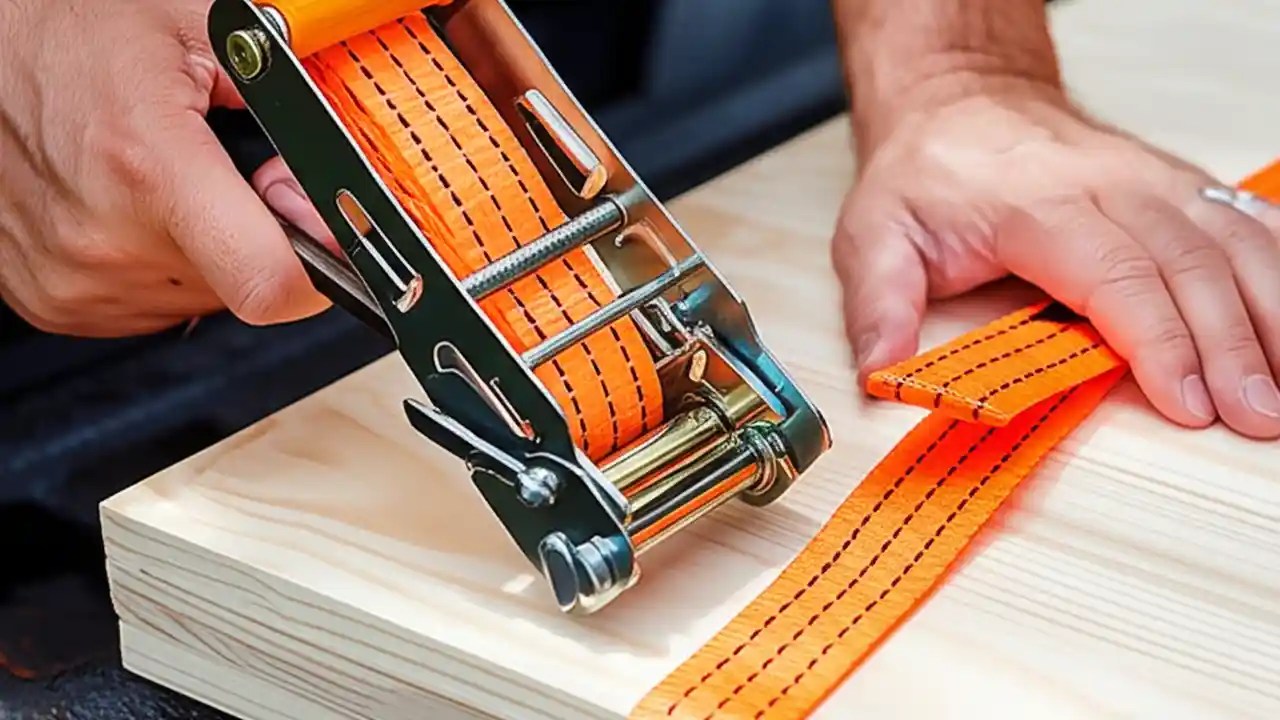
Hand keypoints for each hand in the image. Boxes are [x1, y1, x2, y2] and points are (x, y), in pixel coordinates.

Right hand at [0, 0, 333, 337]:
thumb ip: (288, 103)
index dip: (318, 268)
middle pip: (242, 286)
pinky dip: (160, 261)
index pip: (270, 283)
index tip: (321, 234)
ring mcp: (72, 276)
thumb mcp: (204, 30)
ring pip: (200, 297)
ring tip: (169, 177)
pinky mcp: (52, 298)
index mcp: (146, 168)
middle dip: (259, 235)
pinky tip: (136, 205)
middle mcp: (102, 237)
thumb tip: (341, 176)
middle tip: (232, 175)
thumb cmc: (74, 25)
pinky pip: (150, 303)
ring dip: (208, 249)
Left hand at [834, 80, 1279, 438]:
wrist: (959, 100)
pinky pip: (1247, 222)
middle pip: (1191, 268)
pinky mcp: (1176, 186)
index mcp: (1041, 206)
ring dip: (1272, 316)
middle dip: (1234, 348)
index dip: (1159, 342)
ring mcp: (1153, 182)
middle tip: (1259, 419)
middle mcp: (1113, 187)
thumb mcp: (872, 236)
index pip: (1116, 277)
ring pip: (1234, 245)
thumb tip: (882, 375)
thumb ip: (878, 306)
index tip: (1190, 404)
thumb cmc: (925, 173)